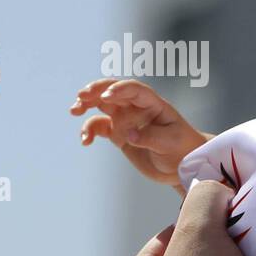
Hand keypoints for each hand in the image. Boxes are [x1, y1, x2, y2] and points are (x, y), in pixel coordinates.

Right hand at [71, 78, 209, 186]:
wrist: (180, 165)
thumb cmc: (182, 149)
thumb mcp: (171, 143)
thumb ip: (151, 138)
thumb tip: (128, 134)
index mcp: (153, 104)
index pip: (135, 90)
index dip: (119, 89)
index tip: (105, 96)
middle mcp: (136, 107)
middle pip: (113, 90)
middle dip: (96, 90)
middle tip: (81, 95)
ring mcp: (125, 119)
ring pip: (101, 104)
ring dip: (86, 104)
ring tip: (74, 110)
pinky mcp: (118, 133)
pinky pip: (99, 127)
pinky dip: (89, 130)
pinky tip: (85, 141)